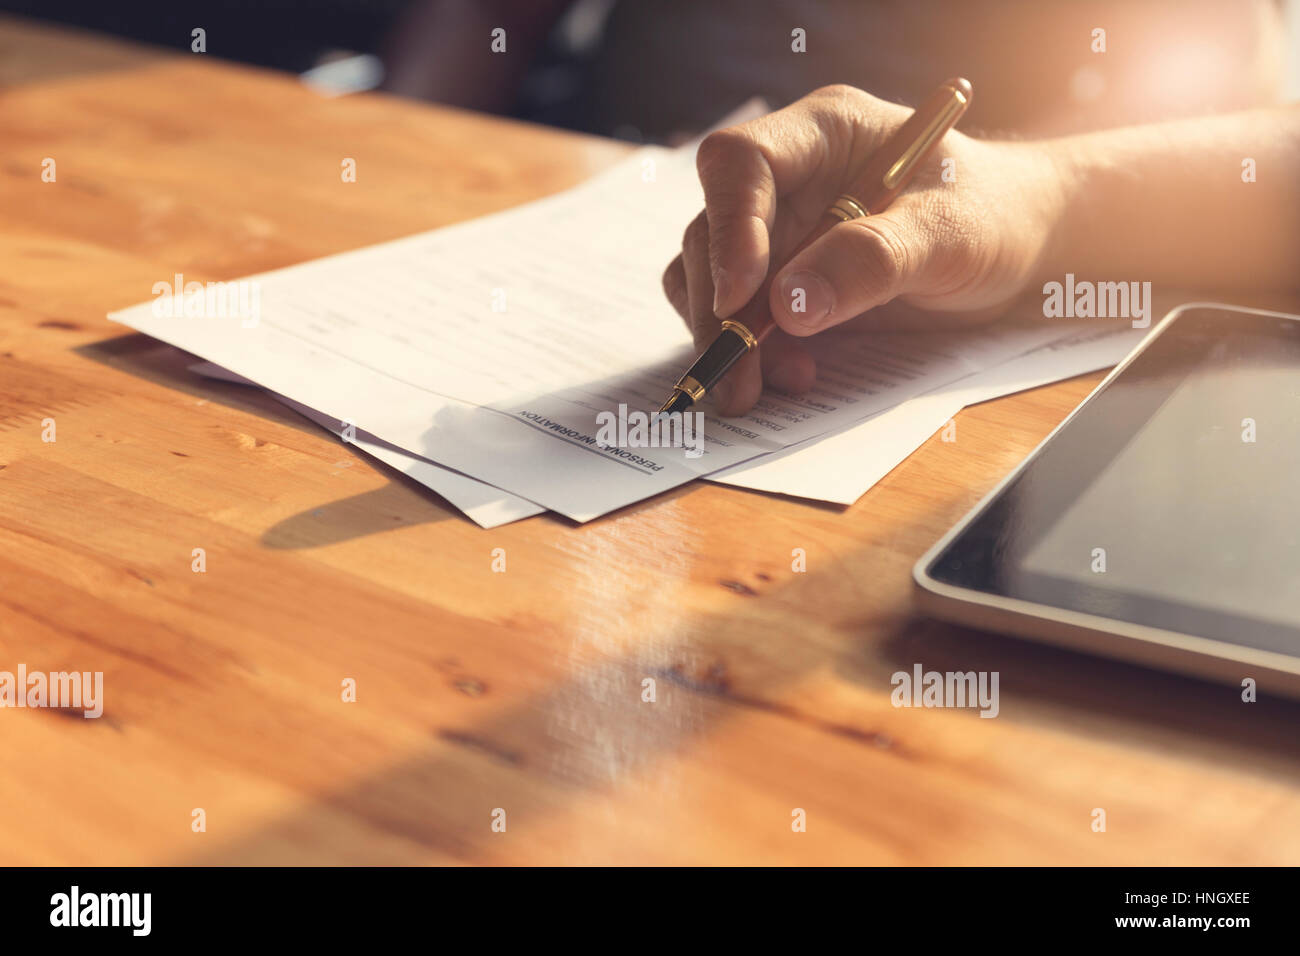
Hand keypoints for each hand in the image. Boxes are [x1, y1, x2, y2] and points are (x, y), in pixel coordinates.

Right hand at [662, 84, 1068, 414]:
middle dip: (720, 309)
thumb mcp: (949, 234)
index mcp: (823, 134)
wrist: (1015, 244)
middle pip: (711, 231)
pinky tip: (790, 375)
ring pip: (708, 278)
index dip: (730, 228)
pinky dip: (748, 351)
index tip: (740, 298)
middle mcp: (787, 179)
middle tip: (741, 374)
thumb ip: (873, 261)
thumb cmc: (992, 214)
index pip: (740, 163)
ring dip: (728, 338)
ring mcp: (778, 230)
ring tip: (777, 383)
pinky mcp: (780, 280)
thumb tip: (788, 305)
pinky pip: (733, 313)